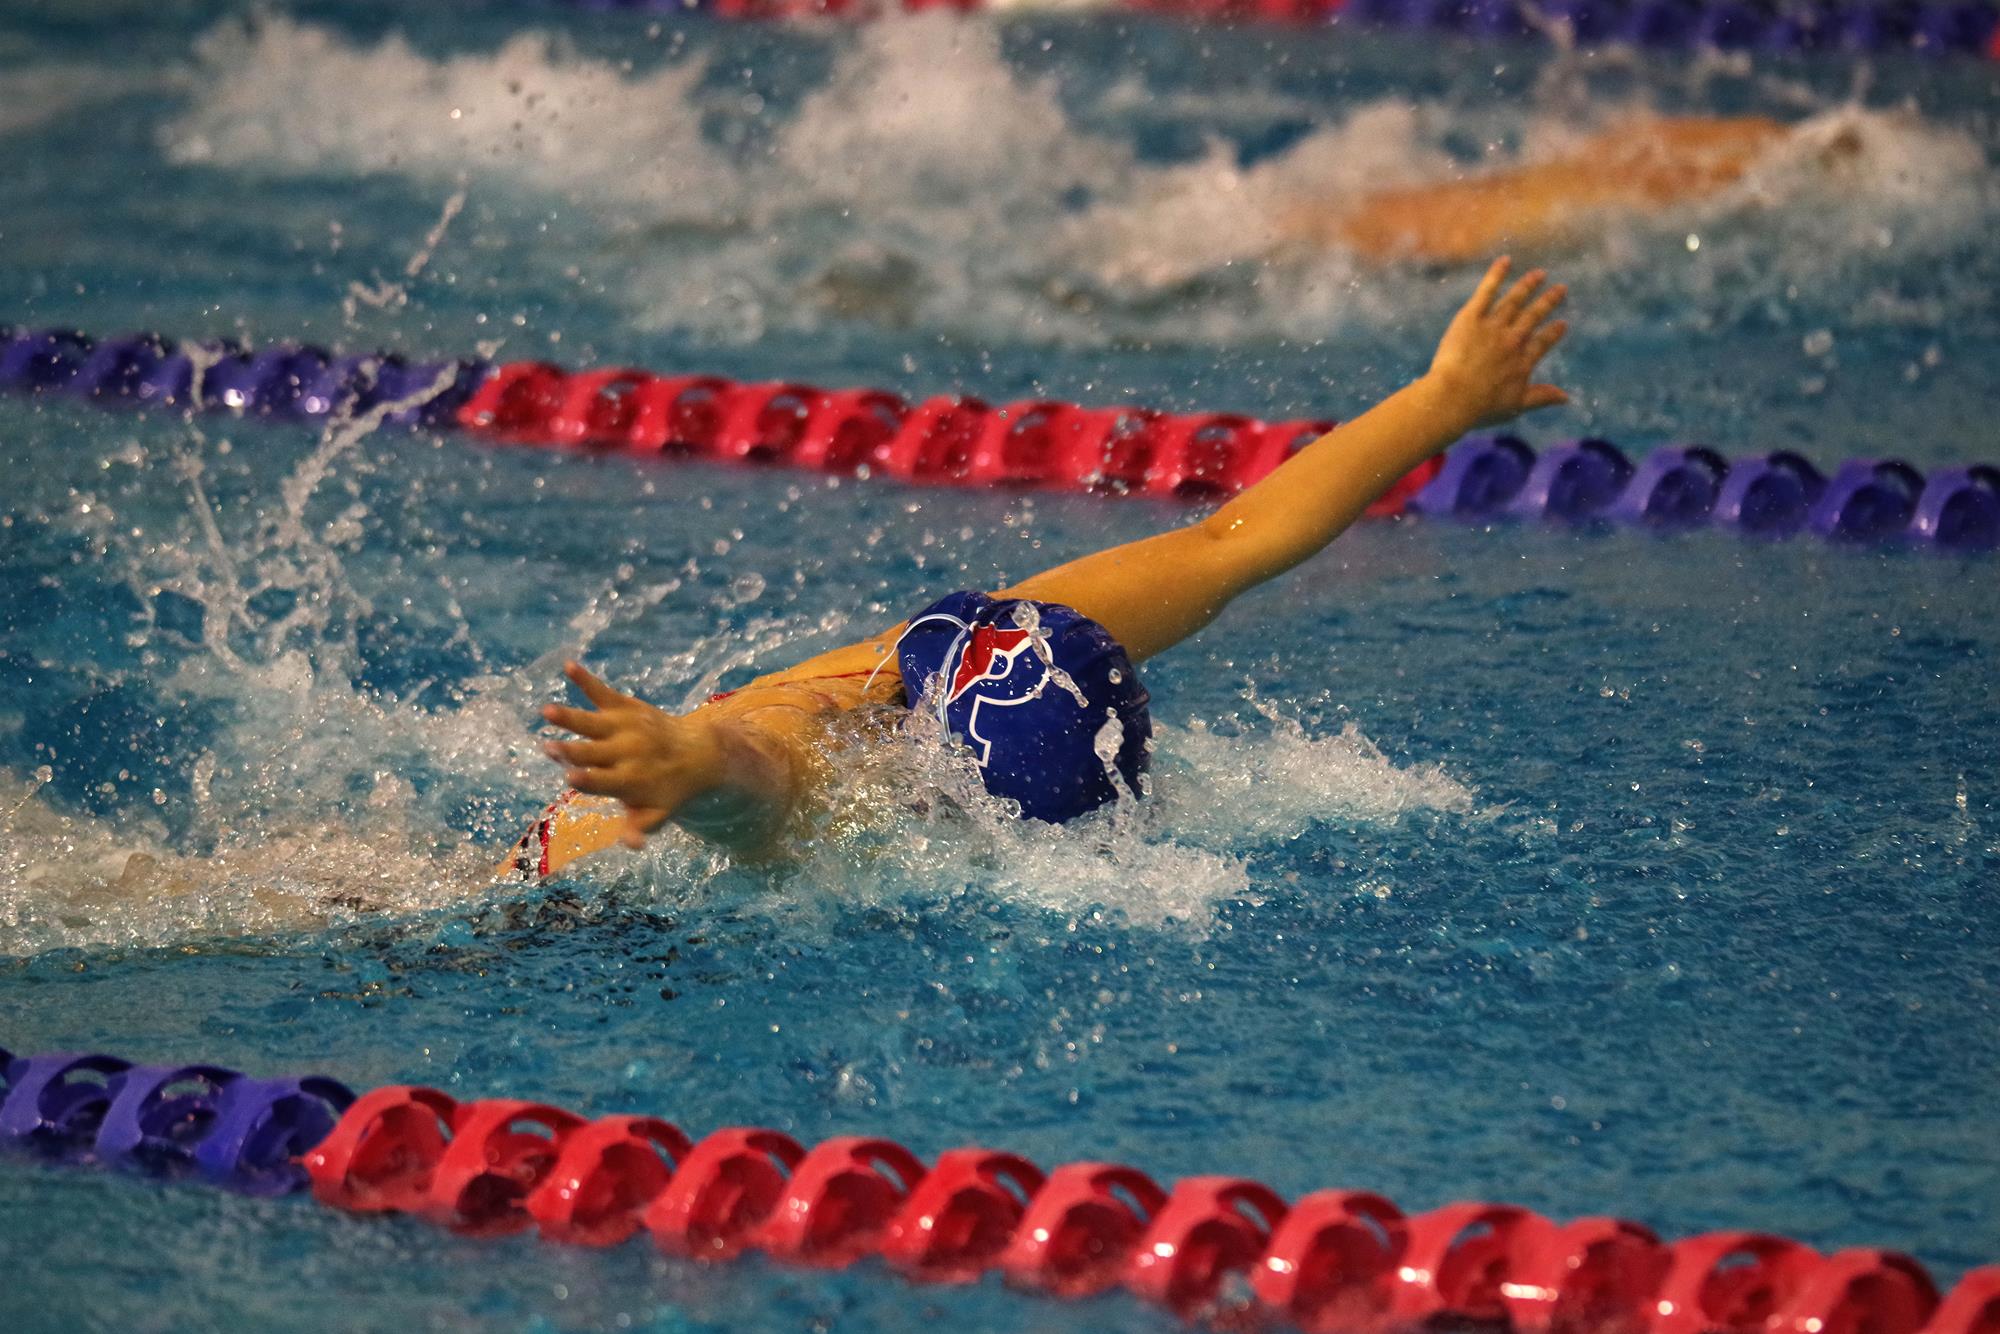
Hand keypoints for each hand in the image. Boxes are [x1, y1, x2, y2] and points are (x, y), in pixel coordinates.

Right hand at [541, 661, 724, 849]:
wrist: (698, 753)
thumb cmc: (669, 790)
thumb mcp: (659, 815)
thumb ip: (642, 828)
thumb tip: (631, 845)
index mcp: (630, 780)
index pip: (605, 781)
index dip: (589, 780)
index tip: (570, 777)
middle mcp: (626, 752)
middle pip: (593, 752)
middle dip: (570, 751)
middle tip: (549, 748)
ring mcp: (624, 727)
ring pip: (592, 723)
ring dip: (569, 717)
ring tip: (547, 711)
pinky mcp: (625, 708)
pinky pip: (603, 692)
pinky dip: (586, 680)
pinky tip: (569, 665)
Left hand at [1425, 257, 1569, 430]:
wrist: (1453, 398)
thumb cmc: (1480, 408)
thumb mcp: (1516, 406)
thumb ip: (1542, 397)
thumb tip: (1567, 398)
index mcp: (1522, 362)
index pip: (1543, 343)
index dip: (1554, 333)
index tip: (1563, 324)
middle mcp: (1512, 340)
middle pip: (1534, 316)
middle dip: (1549, 301)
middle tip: (1560, 289)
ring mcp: (1493, 327)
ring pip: (1515, 300)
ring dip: (1528, 285)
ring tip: (1539, 274)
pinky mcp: (1471, 318)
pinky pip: (1486, 291)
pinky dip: (1497, 275)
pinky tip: (1506, 261)